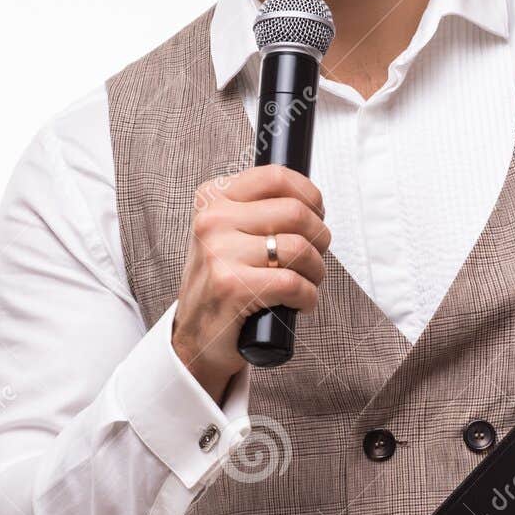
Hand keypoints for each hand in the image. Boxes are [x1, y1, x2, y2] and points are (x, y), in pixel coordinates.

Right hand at [171, 163, 331, 402]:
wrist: (194, 338)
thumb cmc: (222, 284)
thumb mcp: (227, 235)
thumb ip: (258, 211)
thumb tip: (310, 200)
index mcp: (213, 199)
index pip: (275, 177)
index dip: (309, 195)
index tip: (317, 212)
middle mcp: (212, 221)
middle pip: (296, 212)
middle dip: (319, 238)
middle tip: (314, 256)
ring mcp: (220, 253)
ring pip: (299, 249)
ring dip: (316, 271)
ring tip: (306, 282)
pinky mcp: (233, 286)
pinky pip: (294, 284)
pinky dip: (308, 297)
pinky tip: (299, 303)